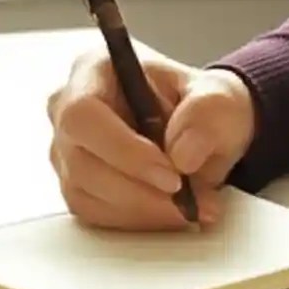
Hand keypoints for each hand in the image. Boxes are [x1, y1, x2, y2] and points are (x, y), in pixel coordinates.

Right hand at [47, 41, 255, 229]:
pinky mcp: (77, 183)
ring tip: (194, 208)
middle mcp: (69, 109)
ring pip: (86, 193)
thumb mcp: (221, 98)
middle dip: (139, 189)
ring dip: (143, 209)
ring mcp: (68, 150)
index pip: (85, 113)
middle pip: (81, 160)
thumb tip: (182, 155)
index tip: (171, 175)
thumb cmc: (204, 105)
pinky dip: (137, 219)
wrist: (208, 130)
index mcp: (96, 70)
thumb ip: (206, 116)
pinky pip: (95, 213)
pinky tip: (172, 213)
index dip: (123, 150)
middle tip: (189, 202)